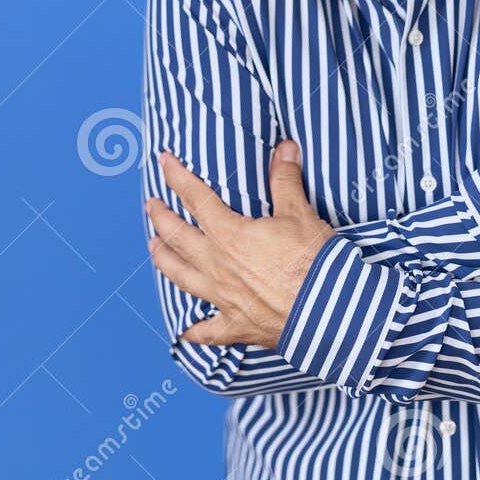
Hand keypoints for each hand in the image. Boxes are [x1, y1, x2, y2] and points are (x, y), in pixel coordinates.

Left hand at [146, 141, 333, 347]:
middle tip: (150, 205)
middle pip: (177, 238)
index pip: (195, 198)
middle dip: (160, 218)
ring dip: (164, 261)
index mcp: (229, 235)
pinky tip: (185, 330)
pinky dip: (195, 331)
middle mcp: (217, 267)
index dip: (177, 177)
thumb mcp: (300, 213)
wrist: (328, 312)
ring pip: (181, 278)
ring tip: (152, 249)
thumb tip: (284, 148)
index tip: (163, 162)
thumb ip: (285, 180)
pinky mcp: (237, 327)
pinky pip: (208, 331)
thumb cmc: (314, 262)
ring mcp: (223, 299)